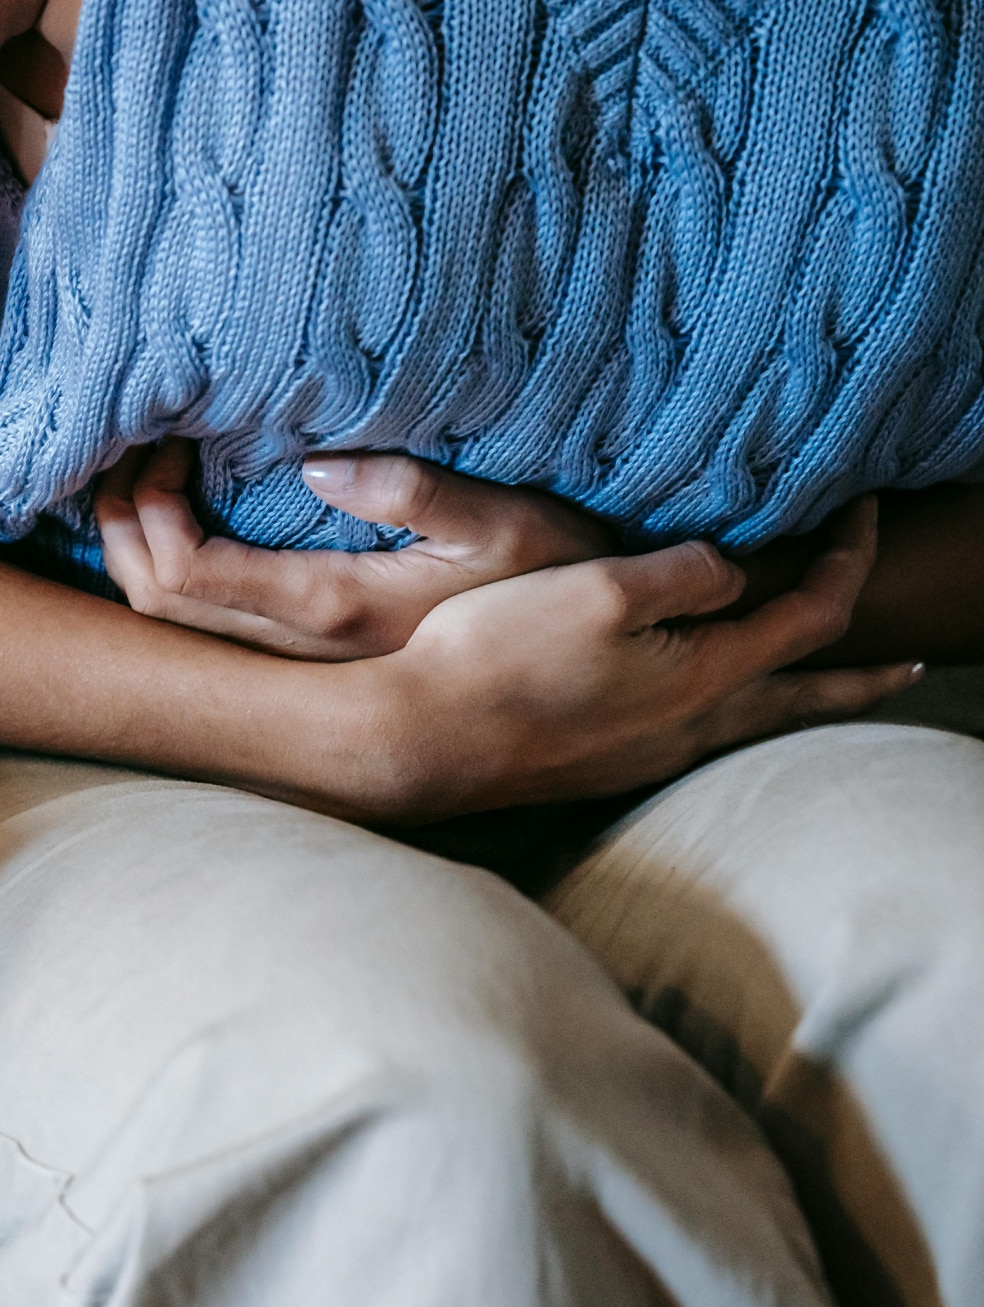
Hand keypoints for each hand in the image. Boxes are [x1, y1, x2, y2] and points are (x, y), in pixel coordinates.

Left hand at [95, 439, 617, 658]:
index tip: (166, 440)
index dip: (148, 511)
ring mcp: (300, 660)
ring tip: (143, 476)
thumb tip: (316, 466)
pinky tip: (179, 520)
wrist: (580, 661)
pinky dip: (168, 570)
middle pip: (156, 606)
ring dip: (137, 549)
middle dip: (121, 525)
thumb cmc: (556, 578)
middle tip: (131, 447)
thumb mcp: (508, 523)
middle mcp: (301, 650)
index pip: (188, 576)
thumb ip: (416, 492)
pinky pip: (205, 624)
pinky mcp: (310, 655)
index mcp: (334, 609)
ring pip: (172, 624)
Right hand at [320, 496, 923, 819]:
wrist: (419, 740)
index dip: (849, 560)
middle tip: (912, 667)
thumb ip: (684, 573)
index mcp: (702, 677)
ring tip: (818, 689)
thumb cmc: (501, 658)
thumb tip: (730, 573)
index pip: (811, 615)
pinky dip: (732, 713)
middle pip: (802, 700)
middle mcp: (687, 729)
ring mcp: (642, 757)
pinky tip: (703, 710)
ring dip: (797, 699)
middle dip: (861, 678)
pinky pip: (695, 737)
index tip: (863, 513)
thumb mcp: (600, 588)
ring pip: (749, 725)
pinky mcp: (599, 768)